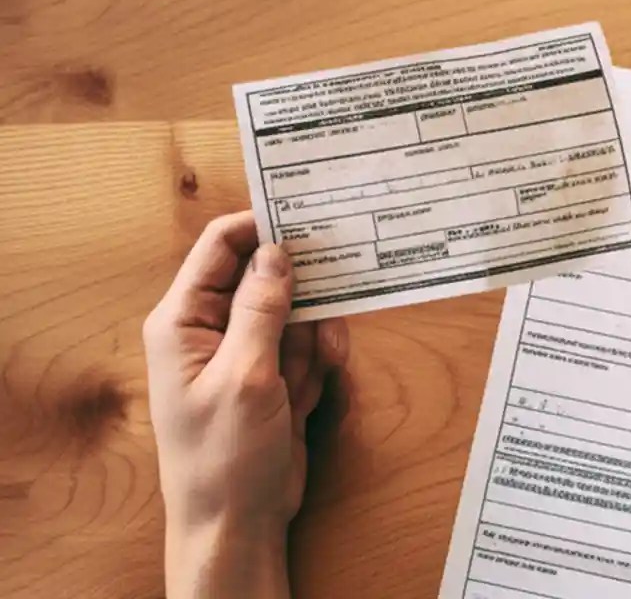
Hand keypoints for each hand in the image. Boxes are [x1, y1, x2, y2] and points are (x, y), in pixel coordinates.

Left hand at [143, 211, 347, 598]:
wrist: (237, 523)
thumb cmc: (224, 455)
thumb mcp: (246, 376)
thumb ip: (263, 309)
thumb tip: (277, 250)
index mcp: (183, 321)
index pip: (219, 248)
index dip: (260, 227)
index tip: (307, 218)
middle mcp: (211, 330)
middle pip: (265, 278)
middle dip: (301, 292)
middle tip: (337, 288)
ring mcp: (245, 355)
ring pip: (294, 313)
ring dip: (313, 336)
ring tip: (318, 365)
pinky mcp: (273, 379)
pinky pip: (305, 348)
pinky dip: (317, 364)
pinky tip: (315, 387)